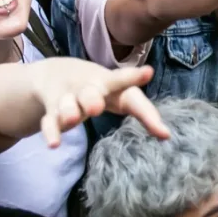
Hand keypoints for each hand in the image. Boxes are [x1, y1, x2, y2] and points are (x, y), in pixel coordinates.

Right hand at [32, 61, 169, 145]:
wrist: (54, 73)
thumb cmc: (99, 88)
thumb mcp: (121, 96)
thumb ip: (144, 113)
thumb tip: (167, 136)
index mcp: (108, 83)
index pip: (123, 80)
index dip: (135, 78)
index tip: (149, 72)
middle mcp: (87, 87)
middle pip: (90, 91)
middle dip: (92, 99)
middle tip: (96, 107)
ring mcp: (67, 97)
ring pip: (67, 105)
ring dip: (69, 112)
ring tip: (72, 120)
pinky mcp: (51, 109)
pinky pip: (50, 121)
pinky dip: (52, 132)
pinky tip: (54, 144)